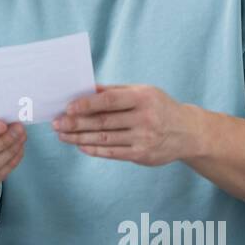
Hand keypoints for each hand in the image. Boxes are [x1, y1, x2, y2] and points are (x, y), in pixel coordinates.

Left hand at [53, 83, 198, 165]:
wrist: (187, 132)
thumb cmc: (158, 107)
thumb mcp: (142, 92)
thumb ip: (114, 91)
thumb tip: (85, 89)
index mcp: (143, 98)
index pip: (109, 101)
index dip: (86, 104)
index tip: (67, 107)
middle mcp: (145, 118)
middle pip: (103, 122)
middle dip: (76, 123)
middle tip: (56, 123)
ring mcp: (144, 138)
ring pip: (104, 139)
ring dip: (79, 138)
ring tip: (62, 135)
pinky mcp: (142, 155)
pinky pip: (112, 152)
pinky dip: (94, 149)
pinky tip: (79, 146)